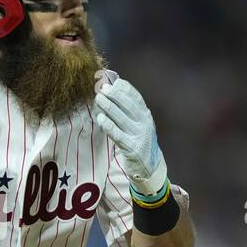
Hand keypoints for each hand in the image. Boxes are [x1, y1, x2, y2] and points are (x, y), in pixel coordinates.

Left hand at [94, 77, 166, 194]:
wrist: (148, 165)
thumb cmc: (137, 140)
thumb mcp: (137, 122)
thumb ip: (127, 108)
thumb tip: (113, 87)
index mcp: (145, 114)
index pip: (135, 97)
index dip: (123, 88)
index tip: (112, 81)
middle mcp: (144, 123)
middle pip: (128, 105)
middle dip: (114, 95)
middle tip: (102, 88)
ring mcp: (139, 135)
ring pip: (121, 118)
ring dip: (108, 107)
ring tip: (98, 99)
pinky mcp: (131, 148)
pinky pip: (117, 134)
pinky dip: (108, 125)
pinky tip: (100, 118)